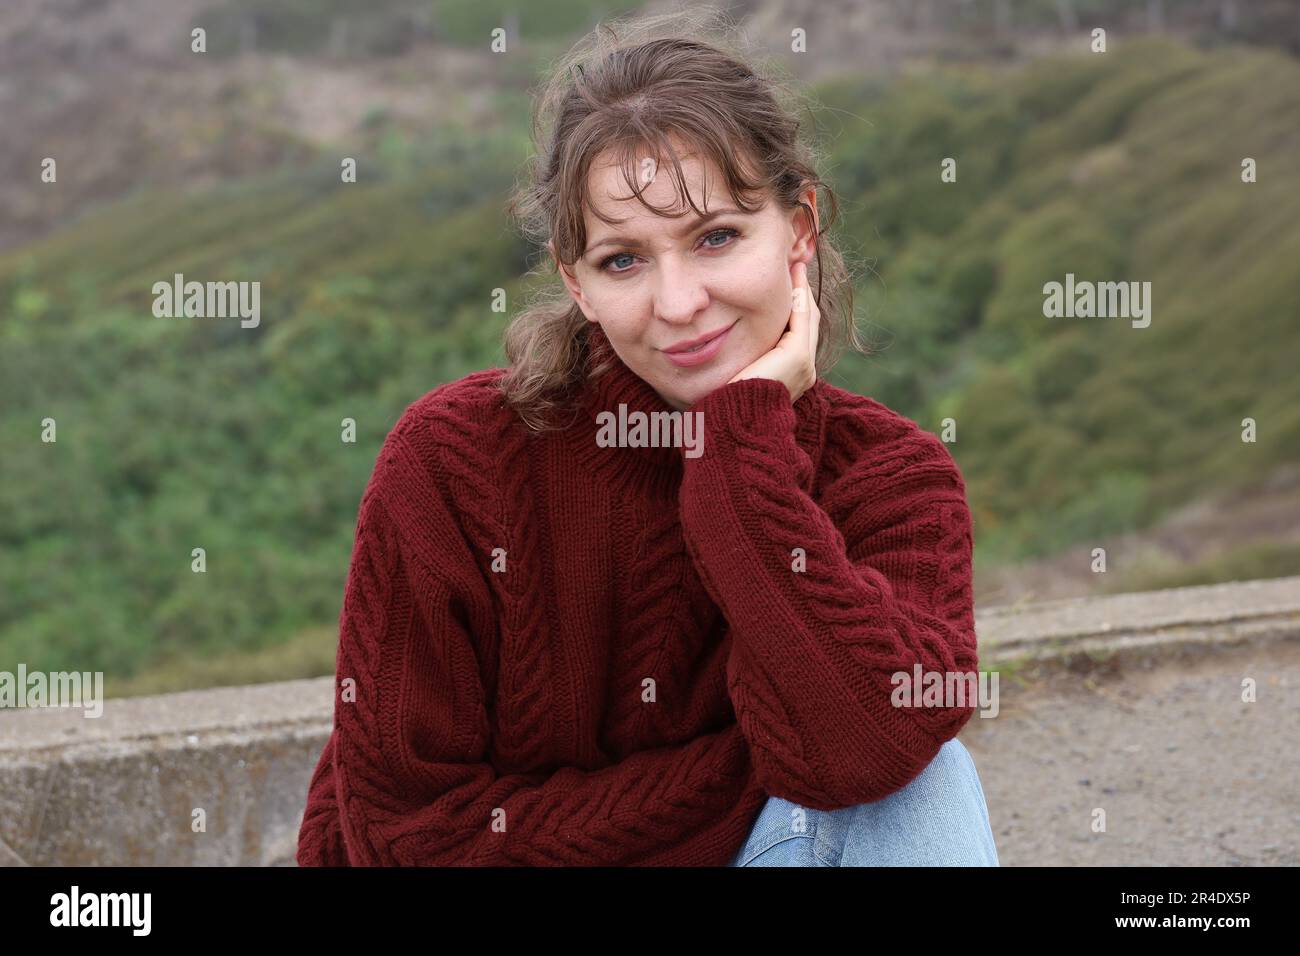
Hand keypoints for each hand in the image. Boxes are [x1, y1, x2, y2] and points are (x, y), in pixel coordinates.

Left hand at [727, 260, 819, 402]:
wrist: (734, 421)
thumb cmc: (728, 404)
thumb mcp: (738, 376)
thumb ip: (744, 359)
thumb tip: (725, 339)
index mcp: (791, 376)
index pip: (797, 333)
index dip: (795, 306)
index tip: (788, 282)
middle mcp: (804, 370)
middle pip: (807, 322)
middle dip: (801, 294)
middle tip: (795, 265)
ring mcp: (804, 364)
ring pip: (807, 316)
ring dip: (802, 289)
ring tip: (795, 265)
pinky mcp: (797, 356)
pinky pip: (801, 316)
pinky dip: (799, 293)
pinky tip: (794, 274)